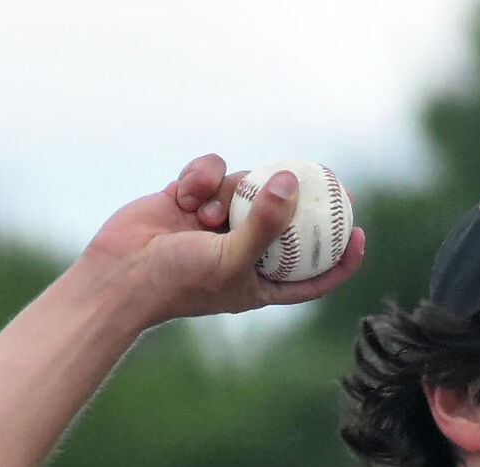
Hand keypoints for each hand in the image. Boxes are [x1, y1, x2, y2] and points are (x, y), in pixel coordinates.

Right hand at [83, 154, 365, 321]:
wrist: (120, 272)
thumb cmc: (177, 281)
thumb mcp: (231, 258)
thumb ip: (266, 225)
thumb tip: (291, 183)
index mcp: (260, 280)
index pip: (310, 275)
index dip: (338, 258)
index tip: (359, 234)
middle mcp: (242, 250)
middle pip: (284, 218)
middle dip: (297, 198)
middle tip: (321, 176)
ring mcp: (217, 222)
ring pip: (245, 186)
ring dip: (228, 190)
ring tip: (204, 212)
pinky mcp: (191, 198)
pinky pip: (212, 172)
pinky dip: (201, 177)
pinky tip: (183, 194)